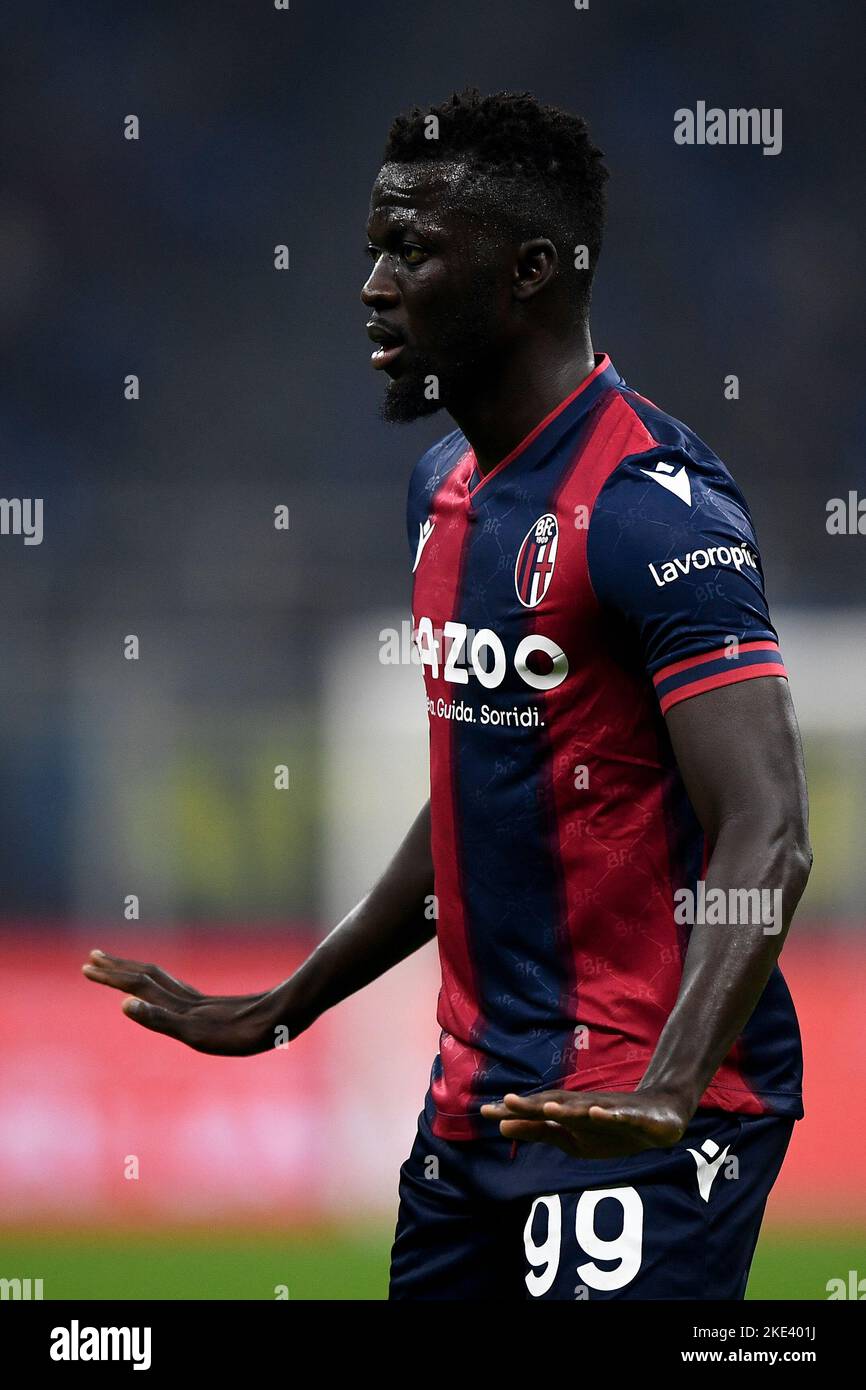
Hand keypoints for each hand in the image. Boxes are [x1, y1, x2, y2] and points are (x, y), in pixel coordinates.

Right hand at [81, 949, 281, 1055]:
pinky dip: (161, 988)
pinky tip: (162, 991)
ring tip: (119, 967)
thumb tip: (124, 1003)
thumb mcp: (199, 1034)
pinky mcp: (216, 1011)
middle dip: (118, 969)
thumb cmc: (246, 1032)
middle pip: (146, 978)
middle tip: (92, 957)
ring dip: (136, 973)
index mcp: (180, 1007)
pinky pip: (179, 994)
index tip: (88, 963)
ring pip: (161, 983)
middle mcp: (187, 1002)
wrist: (286, 1017)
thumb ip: (160, 1020)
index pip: (138, 985)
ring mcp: (202, 1005)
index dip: (113, 975)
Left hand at [479, 1087, 690, 1158]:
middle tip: (507, 1101)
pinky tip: (596, 1111)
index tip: (485, 1112)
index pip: (537, 1113)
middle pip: (556, 1105)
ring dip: (567, 1108)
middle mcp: (585, 1108)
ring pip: (585, 1109)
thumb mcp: (572, 1136)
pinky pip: (619, 1115)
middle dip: (533, 1105)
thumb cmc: (610, 1124)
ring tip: (547, 1108)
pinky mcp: (634, 1116)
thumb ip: (539, 1131)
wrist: (660, 1115)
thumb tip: (502, 1126)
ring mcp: (609, 1110)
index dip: (514, 1112)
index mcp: (570, 1115)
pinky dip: (608, 1113)